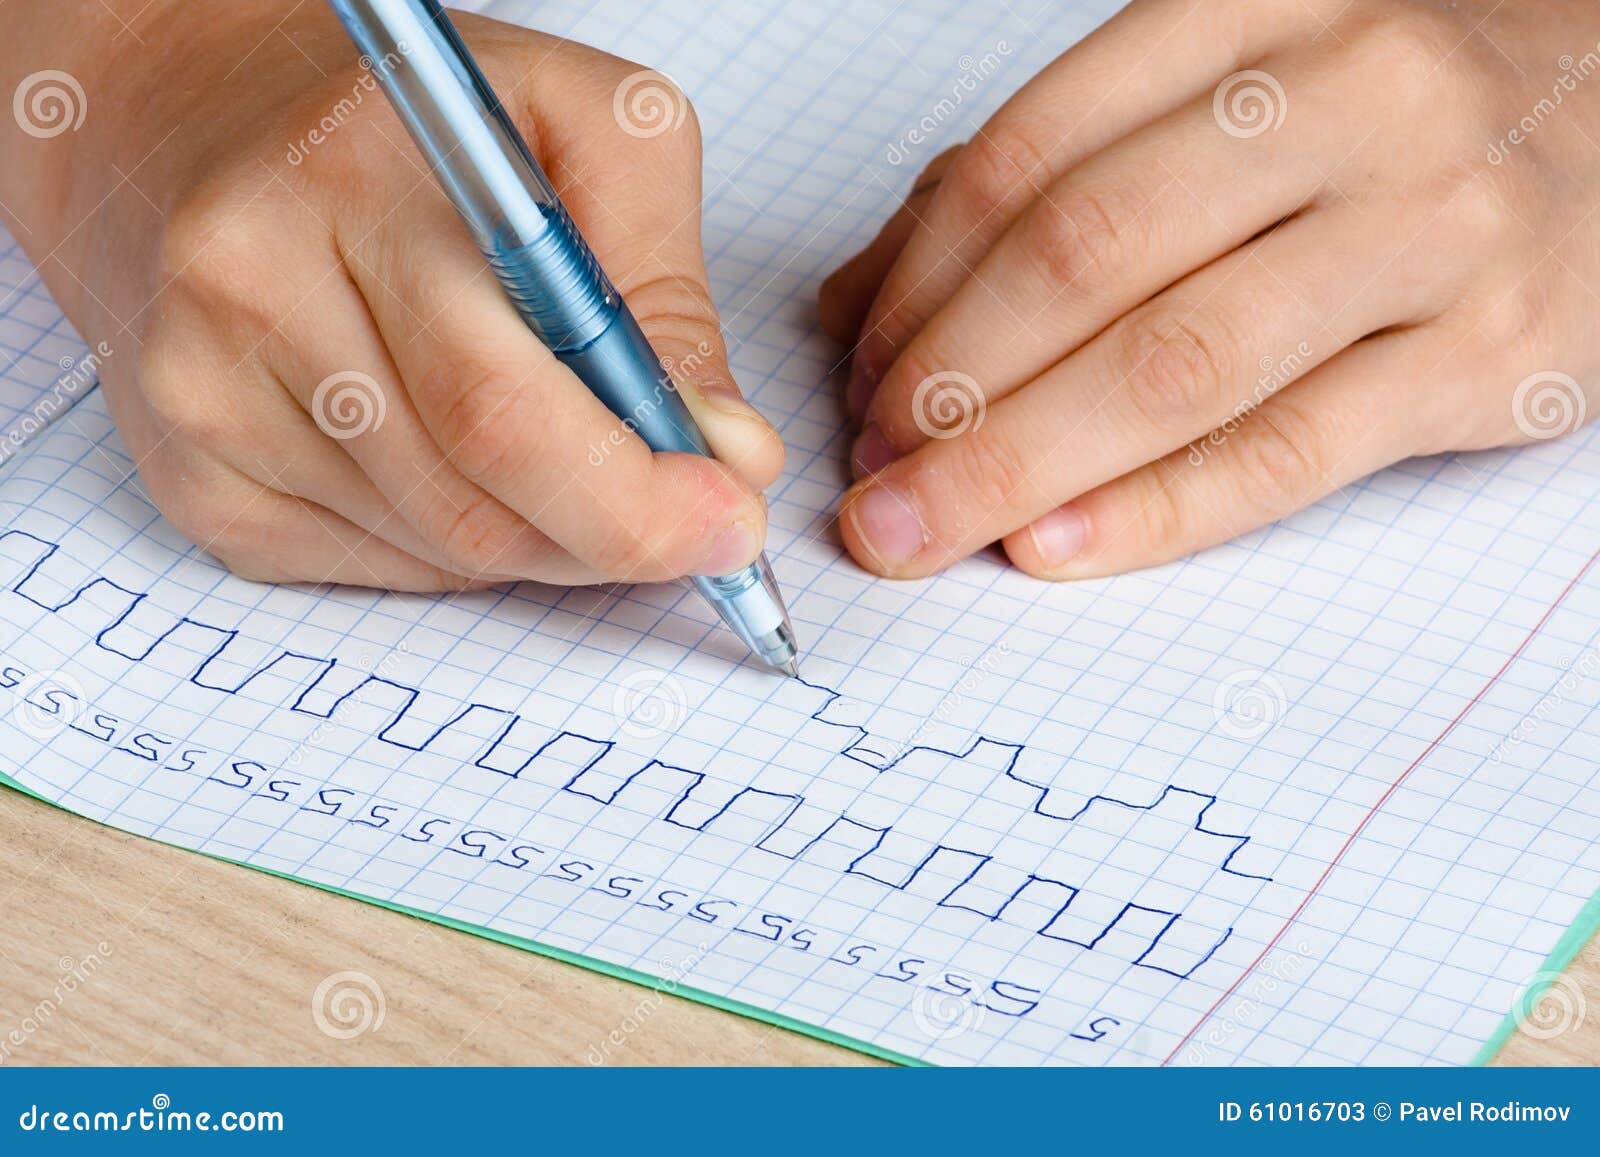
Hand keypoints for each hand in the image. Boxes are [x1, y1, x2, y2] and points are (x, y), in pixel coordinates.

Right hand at [0, 2, 781, 589]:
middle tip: (694, 525)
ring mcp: (206, 405)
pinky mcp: (198, 481)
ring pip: (441, 550)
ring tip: (574, 454)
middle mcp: (248, 300)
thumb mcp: (585, 127)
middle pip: (473, 504)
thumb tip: (722, 450)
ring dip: (547, 534)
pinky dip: (465, 541)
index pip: (501, 407)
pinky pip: (383, 567)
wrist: (190, 120)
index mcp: (348, 190)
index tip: (730, 522)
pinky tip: (467, 458)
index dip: (632, 495)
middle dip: (614, 534)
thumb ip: (663, 283)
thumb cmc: (406, 122)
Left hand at [821, 0, 1599, 579]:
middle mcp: (1346, 101)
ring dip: (1019, 459)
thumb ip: (1044, 179)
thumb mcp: (1223, 98)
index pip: (1028, 158)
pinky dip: (1157, 510)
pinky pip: (1291, 450)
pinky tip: (1056, 547)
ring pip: (1178, 359)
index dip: (917, 286)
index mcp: (1249, 14)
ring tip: (924, 523)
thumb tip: (860, 303)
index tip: (856, 381)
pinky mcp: (1494, 354)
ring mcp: (1429, 225)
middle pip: (1087, 255)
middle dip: (947, 386)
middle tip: (869, 477)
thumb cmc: (1391, 124)